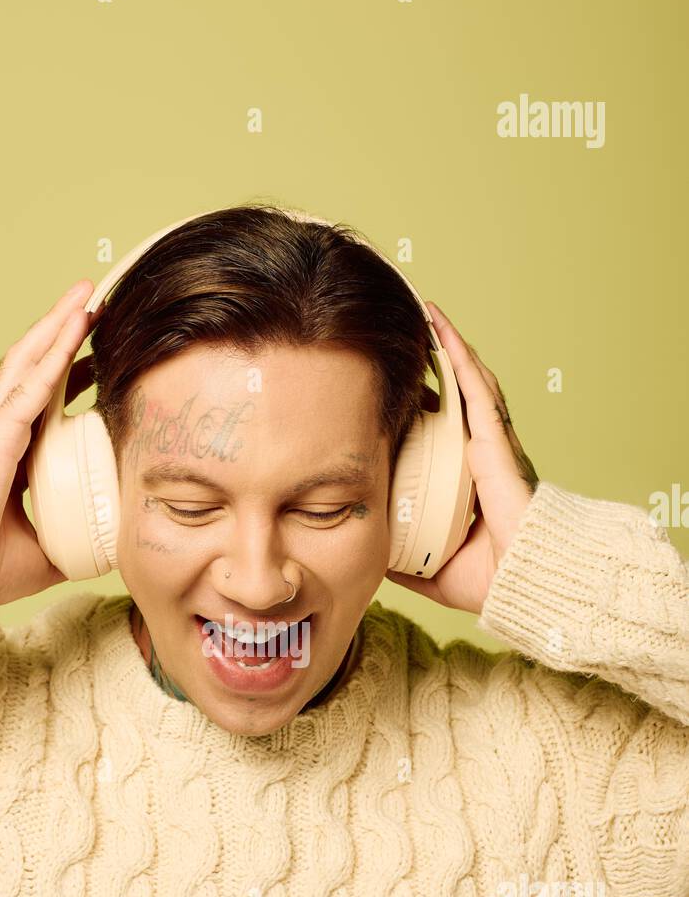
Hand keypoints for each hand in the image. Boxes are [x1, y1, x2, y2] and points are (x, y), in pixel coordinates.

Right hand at [0, 279, 104, 605]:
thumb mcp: (50, 549)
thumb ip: (78, 538)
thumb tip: (114, 544)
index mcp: (11, 452)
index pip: (42, 398)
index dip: (67, 372)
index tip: (96, 358)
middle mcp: (1, 430)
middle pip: (34, 366)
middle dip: (61, 332)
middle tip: (93, 304)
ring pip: (30, 361)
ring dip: (57, 325)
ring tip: (85, 296)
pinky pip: (33, 383)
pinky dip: (55, 352)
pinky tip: (74, 327)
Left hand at [386, 301, 538, 614]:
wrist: (526, 582)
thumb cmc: (494, 579)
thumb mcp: (432, 570)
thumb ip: (403, 560)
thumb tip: (372, 556)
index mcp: (471, 480)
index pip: (446, 432)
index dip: (427, 404)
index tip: (402, 387)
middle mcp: (483, 454)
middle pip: (458, 396)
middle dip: (438, 362)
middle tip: (410, 333)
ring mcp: (492, 442)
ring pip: (468, 380)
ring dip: (447, 345)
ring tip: (424, 313)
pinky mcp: (495, 439)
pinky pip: (475, 387)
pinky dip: (458, 354)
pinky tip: (440, 328)